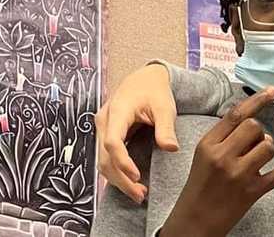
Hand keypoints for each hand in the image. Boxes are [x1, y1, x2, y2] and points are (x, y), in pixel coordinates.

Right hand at [95, 63, 178, 201]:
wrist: (145, 79)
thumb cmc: (154, 90)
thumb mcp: (164, 106)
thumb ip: (166, 127)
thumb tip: (171, 148)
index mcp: (117, 111)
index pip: (113, 142)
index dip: (123, 162)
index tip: (137, 176)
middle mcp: (104, 121)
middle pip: (104, 157)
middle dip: (120, 179)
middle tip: (140, 194)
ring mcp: (102, 128)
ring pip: (102, 161)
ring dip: (117, 180)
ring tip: (138, 193)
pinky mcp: (105, 134)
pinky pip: (106, 157)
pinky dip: (116, 172)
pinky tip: (131, 182)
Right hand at [162, 88, 273, 235]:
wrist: (194, 220)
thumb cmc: (200, 185)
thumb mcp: (203, 154)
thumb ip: (224, 135)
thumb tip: (252, 117)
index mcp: (209, 144)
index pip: (237, 114)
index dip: (258, 99)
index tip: (273, 91)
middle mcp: (223, 157)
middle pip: (254, 126)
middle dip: (259, 131)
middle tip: (253, 143)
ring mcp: (239, 175)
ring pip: (268, 146)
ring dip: (268, 148)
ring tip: (258, 158)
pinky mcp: (252, 191)